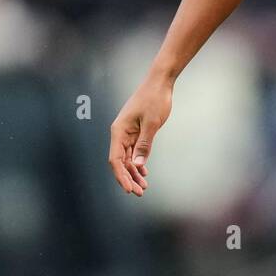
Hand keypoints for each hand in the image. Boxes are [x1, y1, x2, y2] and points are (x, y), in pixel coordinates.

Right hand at [108, 75, 172, 194]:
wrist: (160, 83)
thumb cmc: (155, 99)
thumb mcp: (152, 123)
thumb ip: (145, 144)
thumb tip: (139, 165)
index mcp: (119, 131)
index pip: (115, 160)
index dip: (121, 176)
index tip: (129, 189)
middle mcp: (120, 133)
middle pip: (121, 162)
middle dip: (128, 178)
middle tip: (140, 193)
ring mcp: (128, 133)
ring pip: (128, 158)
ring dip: (134, 173)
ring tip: (144, 187)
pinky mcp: (136, 132)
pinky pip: (134, 151)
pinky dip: (139, 163)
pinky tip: (144, 174)